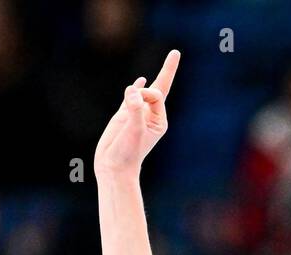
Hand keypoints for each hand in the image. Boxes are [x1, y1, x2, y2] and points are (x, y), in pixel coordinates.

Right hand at [94, 49, 180, 176]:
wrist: (114, 166)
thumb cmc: (127, 152)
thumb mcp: (133, 130)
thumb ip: (134, 109)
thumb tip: (133, 89)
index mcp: (159, 121)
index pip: (157, 96)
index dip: (147, 94)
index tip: (136, 103)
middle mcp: (151, 115)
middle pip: (160, 87)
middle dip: (167, 70)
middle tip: (176, 52)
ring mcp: (137, 113)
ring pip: (142, 91)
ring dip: (139, 88)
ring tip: (132, 111)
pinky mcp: (124, 114)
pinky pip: (133, 96)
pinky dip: (137, 88)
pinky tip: (140, 81)